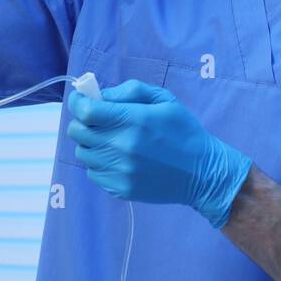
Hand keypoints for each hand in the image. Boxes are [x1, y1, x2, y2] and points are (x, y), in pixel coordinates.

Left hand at [66, 80, 252, 228]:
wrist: (202, 174)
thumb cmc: (184, 131)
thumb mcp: (164, 99)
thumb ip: (130, 91)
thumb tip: (102, 96)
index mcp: (133, 120)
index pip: (85, 112)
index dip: (78, 101)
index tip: (81, 98)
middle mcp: (121, 147)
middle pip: (77, 132)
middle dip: (83, 121)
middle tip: (97, 119)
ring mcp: (119, 171)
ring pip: (82, 153)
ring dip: (90, 143)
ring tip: (109, 140)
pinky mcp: (119, 189)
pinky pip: (93, 172)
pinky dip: (98, 163)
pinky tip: (117, 158)